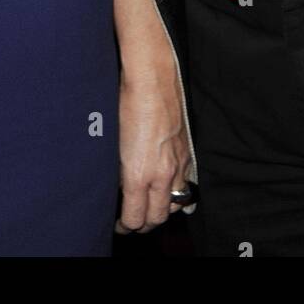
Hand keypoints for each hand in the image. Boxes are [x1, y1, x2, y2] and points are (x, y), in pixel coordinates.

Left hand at [116, 65, 192, 233]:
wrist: (152, 78)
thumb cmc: (126, 104)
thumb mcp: (115, 144)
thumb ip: (121, 173)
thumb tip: (123, 188)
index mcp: (138, 174)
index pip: (135, 218)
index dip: (125, 226)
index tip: (119, 224)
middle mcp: (162, 174)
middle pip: (156, 218)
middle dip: (143, 224)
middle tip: (132, 221)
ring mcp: (178, 164)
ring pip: (174, 205)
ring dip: (162, 211)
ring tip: (150, 207)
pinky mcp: (188, 153)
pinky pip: (187, 185)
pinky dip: (178, 193)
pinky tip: (171, 192)